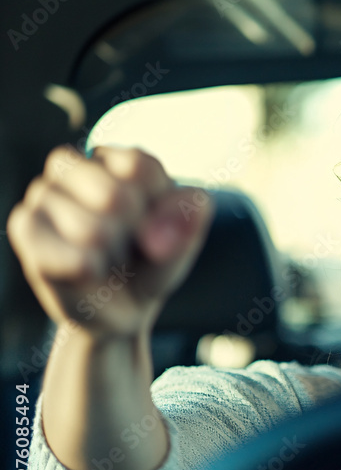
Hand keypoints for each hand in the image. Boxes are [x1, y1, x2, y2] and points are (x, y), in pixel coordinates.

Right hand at [7, 146, 213, 338]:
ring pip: (90, 230)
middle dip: (133, 235)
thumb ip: (185, 223)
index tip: (157, 228)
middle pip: (116, 196)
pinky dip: (87, 272)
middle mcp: (75, 166)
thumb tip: (168, 225)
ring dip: (110, 257)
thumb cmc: (150, 265)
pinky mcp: (25, 225)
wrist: (119, 308)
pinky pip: (62, 253)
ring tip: (107, 259)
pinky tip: (89, 271)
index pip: (141, 167)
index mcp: (120, 160)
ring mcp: (44, 193)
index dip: (157, 210)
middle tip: (129, 248)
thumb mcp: (181, 244)